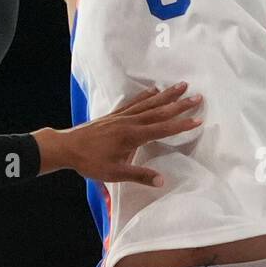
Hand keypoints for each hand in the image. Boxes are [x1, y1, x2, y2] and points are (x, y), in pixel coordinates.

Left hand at [35, 82, 202, 186]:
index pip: (162, 129)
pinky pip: (134, 102)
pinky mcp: (114, 114)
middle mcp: (129, 122)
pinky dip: (146, 95)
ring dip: (167, 95)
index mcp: (132, 136)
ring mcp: (122, 116)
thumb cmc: (90, 162)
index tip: (198, 119)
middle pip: (159, 111)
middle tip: (198, 96)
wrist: (67, 147)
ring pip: (149, 103)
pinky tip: (154, 90)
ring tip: (182, 85)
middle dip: (179, 104)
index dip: (181, 125)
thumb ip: (139, 175)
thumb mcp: (114, 173)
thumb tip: (162, 181)